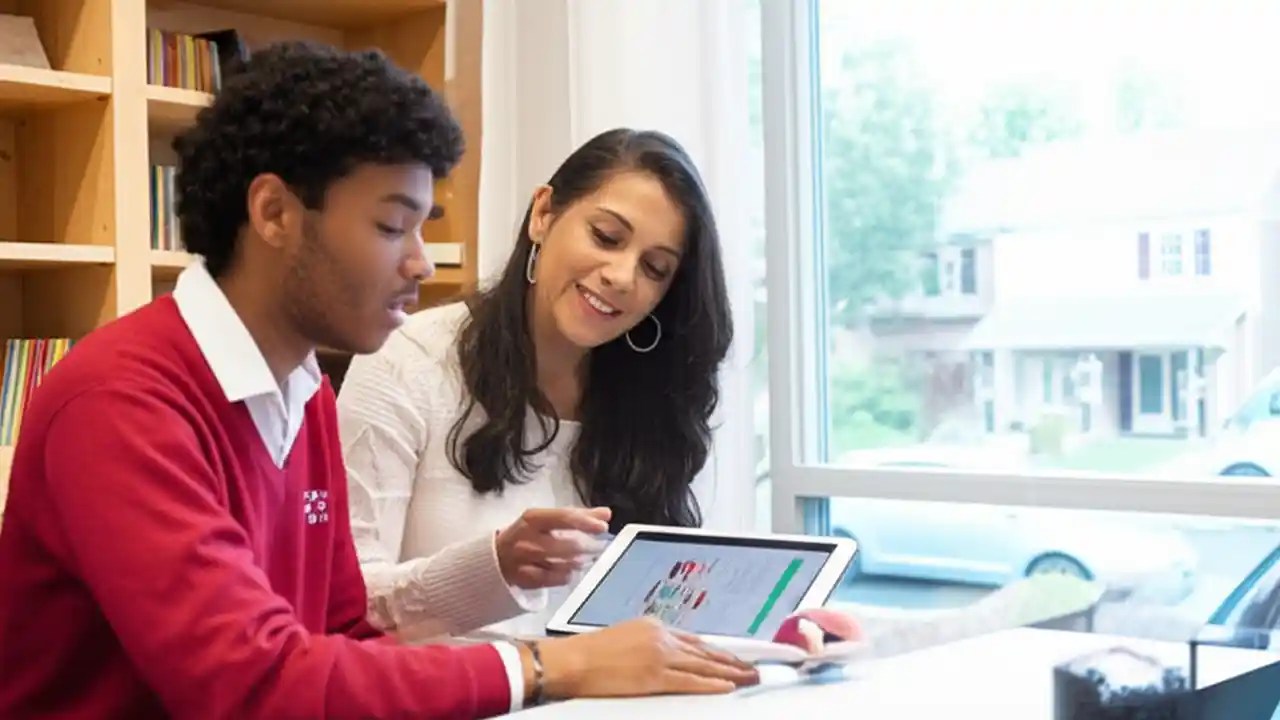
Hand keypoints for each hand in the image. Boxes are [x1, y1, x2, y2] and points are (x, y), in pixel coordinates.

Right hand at [495, 507, 610, 589]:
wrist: (497, 557)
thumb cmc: (529, 534)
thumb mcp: (548, 519)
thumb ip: (578, 515)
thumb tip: (606, 514)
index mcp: (533, 518)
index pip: (563, 518)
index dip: (585, 522)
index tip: (603, 527)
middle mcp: (527, 538)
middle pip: (566, 544)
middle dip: (587, 547)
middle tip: (599, 547)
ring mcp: (525, 560)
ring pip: (563, 563)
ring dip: (580, 561)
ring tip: (587, 558)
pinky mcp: (526, 579)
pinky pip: (556, 579)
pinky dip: (568, 574)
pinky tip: (571, 570)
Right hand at [531, 618, 758, 699]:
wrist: (574, 660)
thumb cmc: (590, 652)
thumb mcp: (624, 637)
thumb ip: (648, 643)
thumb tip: (665, 655)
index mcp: (653, 626)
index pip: (692, 640)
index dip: (714, 650)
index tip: (729, 656)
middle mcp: (661, 636)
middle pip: (703, 650)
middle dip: (729, 660)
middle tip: (750, 667)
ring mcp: (660, 655)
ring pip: (703, 664)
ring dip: (728, 672)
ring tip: (747, 677)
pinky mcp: (656, 675)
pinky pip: (691, 680)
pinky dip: (711, 683)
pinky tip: (726, 686)